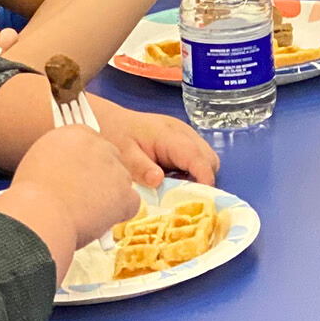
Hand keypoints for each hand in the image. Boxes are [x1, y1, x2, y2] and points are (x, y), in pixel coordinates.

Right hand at [7, 124, 138, 249]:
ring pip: (121, 182)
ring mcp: (115, 167)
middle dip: (101, 179)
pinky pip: (130, 203)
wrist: (38, 214)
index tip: (77, 179)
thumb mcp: (38, 162)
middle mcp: (98, 144)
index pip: (91, 144)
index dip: (85, 165)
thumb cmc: (29, 196)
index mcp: (74, 133)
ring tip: (84, 213)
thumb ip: (59, 160)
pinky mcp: (125, 191)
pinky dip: (119, 214)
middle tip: (83, 199)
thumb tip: (67, 172)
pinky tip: (99, 221)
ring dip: (110, 196)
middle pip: (110, 160)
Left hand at [99, 108, 218, 188]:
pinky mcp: (183, 140)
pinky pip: (198, 157)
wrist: (111, 120)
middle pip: (209, 158)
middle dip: (204, 180)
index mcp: (169, 135)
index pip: (196, 156)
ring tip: (180, 190)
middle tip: (188, 200)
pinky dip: (193, 171)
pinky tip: (175, 180)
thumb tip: (158, 181)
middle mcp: (183, 132)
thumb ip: (141, 168)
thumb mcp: (124, 155)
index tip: (206, 198)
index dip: (204, 177)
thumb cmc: (116, 136)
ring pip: (207, 158)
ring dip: (199, 176)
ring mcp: (185, 134)